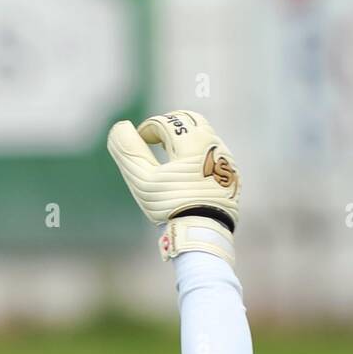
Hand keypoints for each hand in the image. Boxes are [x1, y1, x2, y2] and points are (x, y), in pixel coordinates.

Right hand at [107, 108, 240, 227]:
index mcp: (192, 141)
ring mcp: (226, 159)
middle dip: (168, 125)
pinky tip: (189, 170)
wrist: (203, 233)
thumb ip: (129, 151)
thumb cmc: (171, 206)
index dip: (147, 129)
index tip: (139, 142)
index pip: (165, 122)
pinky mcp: (232, 175)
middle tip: (155, 138)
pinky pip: (215, 154)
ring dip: (185, 137)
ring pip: (204, 135)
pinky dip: (200, 153)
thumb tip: (120, 127)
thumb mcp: (143, 180)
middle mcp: (213, 144)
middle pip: (188, 120)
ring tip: (171, 153)